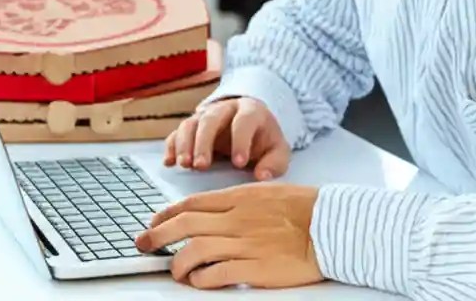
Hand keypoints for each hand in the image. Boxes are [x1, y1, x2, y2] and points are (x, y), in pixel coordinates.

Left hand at [136, 184, 321, 289]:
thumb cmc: (305, 209)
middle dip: (157, 235)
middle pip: (183, 225)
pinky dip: (201, 280)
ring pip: (194, 252)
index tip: (154, 221)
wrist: (332, 227)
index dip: (166, 213)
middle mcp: (236, 219)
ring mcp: (243, 244)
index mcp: (239, 198)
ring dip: (177, 264)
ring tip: (175, 271)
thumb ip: (239, 202)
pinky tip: (199, 282)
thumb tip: (213, 212)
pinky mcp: (254, 269)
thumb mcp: (267, 193)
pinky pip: (216, 275)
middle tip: (143, 244)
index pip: (191, 203)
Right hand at [163, 97, 290, 180]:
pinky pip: (176, 132)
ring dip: (184, 144)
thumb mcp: (278, 150)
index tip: (238, 164)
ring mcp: (205, 116)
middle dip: (204, 142)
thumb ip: (274, 163)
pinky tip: (169, 162)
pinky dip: (171, 146)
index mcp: (250, 111)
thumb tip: (261, 176)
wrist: (251, 124)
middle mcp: (225, 109)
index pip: (244, 121)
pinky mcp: (192, 126)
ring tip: (184, 165)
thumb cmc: (264, 140)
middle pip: (210, 119)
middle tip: (201, 166)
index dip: (241, 141)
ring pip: (190, 123)